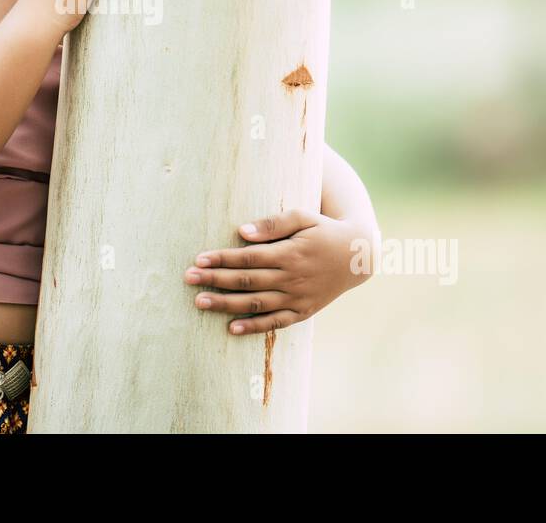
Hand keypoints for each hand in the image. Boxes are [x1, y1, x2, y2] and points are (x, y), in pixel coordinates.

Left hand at [183, 207, 377, 336]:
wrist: (357, 256)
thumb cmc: (324, 230)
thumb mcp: (303, 217)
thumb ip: (273, 224)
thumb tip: (241, 232)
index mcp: (290, 253)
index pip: (249, 258)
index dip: (222, 259)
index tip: (199, 260)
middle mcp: (292, 278)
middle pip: (247, 281)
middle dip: (215, 280)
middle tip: (188, 279)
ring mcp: (297, 298)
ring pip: (256, 304)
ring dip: (226, 304)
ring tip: (200, 302)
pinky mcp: (303, 312)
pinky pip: (275, 323)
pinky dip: (254, 327)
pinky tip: (231, 328)